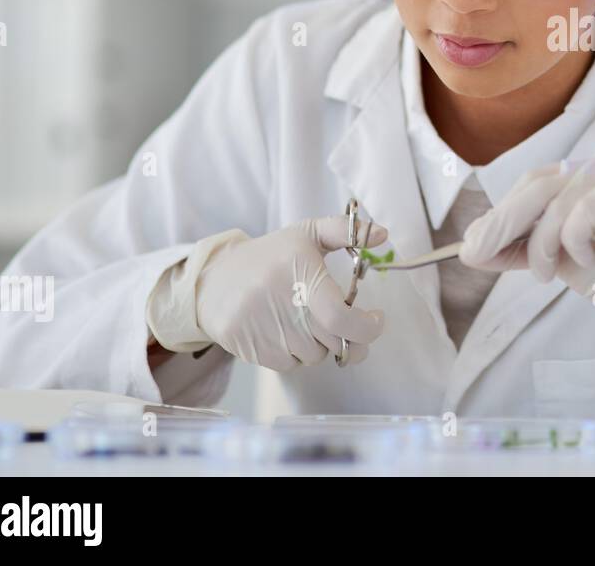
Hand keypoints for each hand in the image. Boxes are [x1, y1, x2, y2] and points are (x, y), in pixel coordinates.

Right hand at [185, 217, 387, 370]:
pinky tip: (286, 330)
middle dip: (352, 339)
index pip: (340, 317)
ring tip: (308, 321)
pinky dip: (296, 353)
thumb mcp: (305, 234)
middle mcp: (282, 305)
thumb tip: (382, 233)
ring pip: (315, 356)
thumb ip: (345, 230)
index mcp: (300, 274)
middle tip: (350, 325)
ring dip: (321, 345)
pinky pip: (290, 365)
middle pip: (334, 342)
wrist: (211, 280)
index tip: (375, 319)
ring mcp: (265, 331)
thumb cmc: (269, 256)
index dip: (366, 328)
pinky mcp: (251, 350)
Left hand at [460, 154, 594, 368]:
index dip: (501, 213)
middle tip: (475, 254)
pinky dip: (574, 247)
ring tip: (550, 275)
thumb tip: (468, 246)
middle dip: (501, 225)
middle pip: (537, 187)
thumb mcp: (554, 256)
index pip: (532, 183)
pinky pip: (578, 218)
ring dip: (541, 249)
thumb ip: (517, 245)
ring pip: (554, 206)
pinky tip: (592, 260)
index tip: (473, 245)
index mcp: (586, 173)